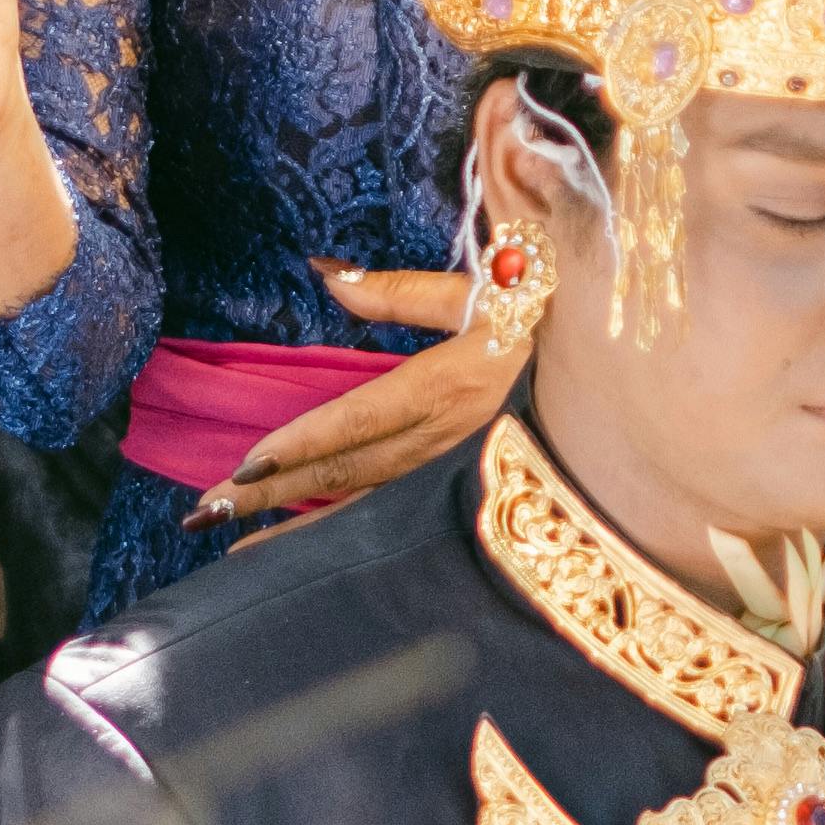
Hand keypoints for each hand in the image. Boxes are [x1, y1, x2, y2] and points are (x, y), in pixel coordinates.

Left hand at [211, 263, 523, 533]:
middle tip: (204, 515)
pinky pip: (392, 509)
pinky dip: (341, 529)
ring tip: (235, 548)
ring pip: (366, 503)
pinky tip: (300, 547)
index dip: (304, 446)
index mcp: (456, 383)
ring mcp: (460, 467)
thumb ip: (397, 291)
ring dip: (298, 528)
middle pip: (350, 473)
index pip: (363, 420)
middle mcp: (453, 437)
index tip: (246, 467)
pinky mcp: (463, 480)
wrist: (621, 358)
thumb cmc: (550, 310)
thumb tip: (324, 275)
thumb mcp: (477, 289)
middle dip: (276, 497)